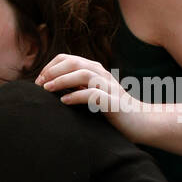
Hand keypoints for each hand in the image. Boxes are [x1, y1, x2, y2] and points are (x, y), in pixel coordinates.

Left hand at [35, 52, 152, 142]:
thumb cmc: (113, 110)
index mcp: (96, 71)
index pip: (69, 59)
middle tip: (39, 84)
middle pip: (75, 63)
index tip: (39, 80)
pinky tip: (64, 101)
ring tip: (47, 89)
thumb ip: (78, 86)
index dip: (51, 66)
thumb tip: (50, 86)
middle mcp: (102, 75)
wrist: (142, 122)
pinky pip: (93, 94)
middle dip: (53, 71)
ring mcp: (109, 87)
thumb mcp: (93, 94)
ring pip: (84, 74)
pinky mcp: (113, 102)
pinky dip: (76, 96)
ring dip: (62, 80)